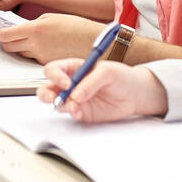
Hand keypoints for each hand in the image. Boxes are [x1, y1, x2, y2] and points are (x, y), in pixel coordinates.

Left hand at [0, 13, 102, 63]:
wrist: (92, 42)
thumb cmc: (76, 27)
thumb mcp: (51, 18)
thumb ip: (33, 24)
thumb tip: (20, 29)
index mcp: (35, 29)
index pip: (6, 34)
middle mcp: (35, 45)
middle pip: (9, 46)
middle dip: (5, 41)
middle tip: (7, 35)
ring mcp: (40, 57)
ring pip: (20, 53)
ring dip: (19, 47)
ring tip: (27, 40)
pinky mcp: (46, 64)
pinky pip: (32, 59)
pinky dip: (32, 53)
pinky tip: (41, 46)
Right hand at [37, 59, 167, 122]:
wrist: (135, 94)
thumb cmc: (121, 77)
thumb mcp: (108, 72)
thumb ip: (90, 82)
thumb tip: (75, 96)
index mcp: (73, 68)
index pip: (54, 69)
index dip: (55, 76)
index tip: (67, 84)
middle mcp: (70, 83)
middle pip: (47, 87)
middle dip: (46, 93)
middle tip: (56, 98)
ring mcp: (74, 99)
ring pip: (55, 102)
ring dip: (60, 105)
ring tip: (73, 107)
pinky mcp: (81, 112)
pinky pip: (69, 114)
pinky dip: (71, 114)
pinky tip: (79, 112)